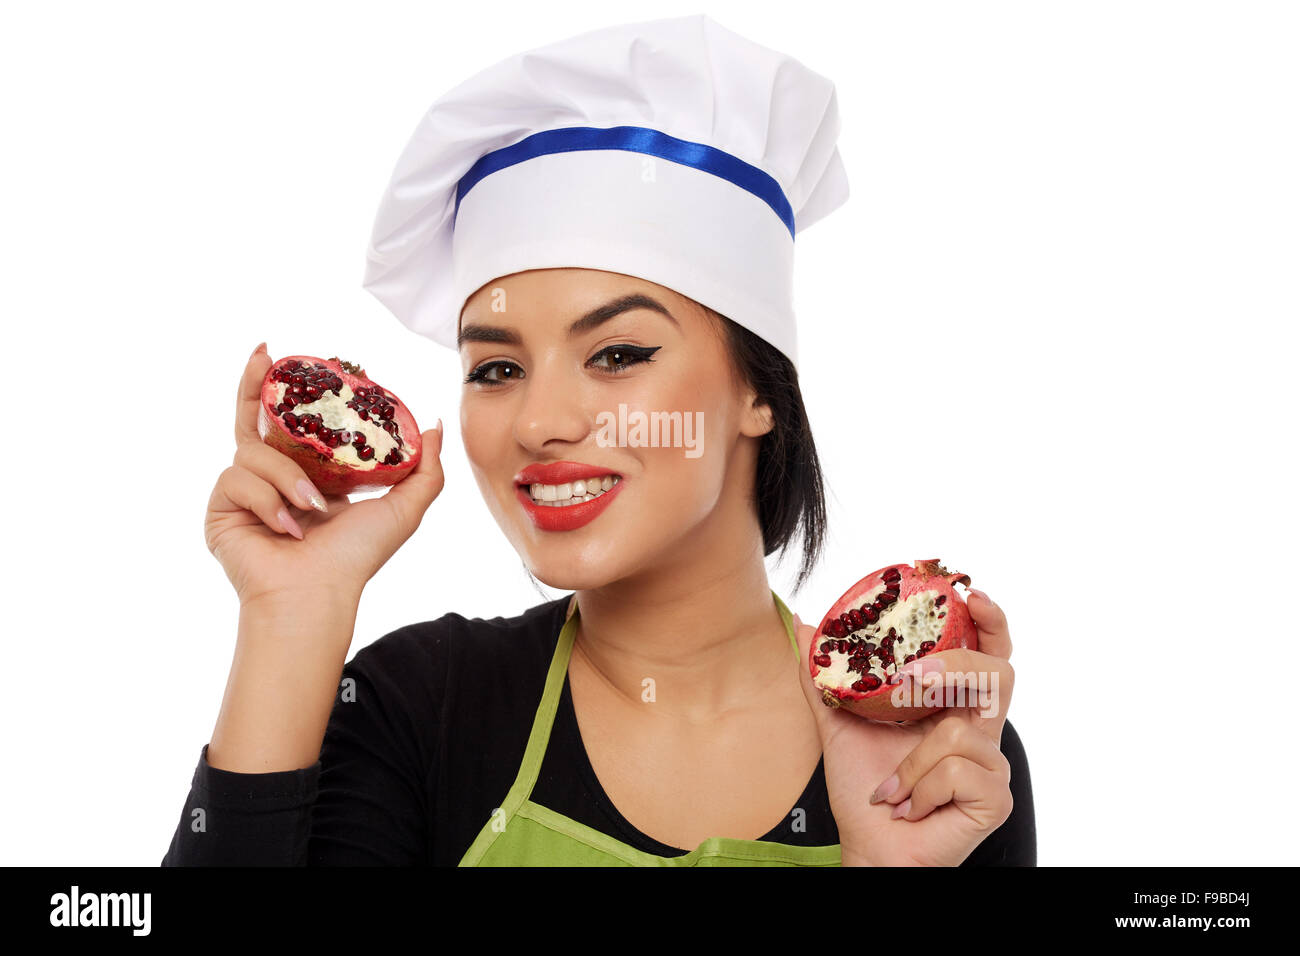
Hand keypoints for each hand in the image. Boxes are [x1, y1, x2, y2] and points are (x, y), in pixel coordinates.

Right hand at [205, 343, 445, 607]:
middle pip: (250, 419)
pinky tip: (287, 528)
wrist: (317, 596)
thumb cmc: (356, 558)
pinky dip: (268, 500)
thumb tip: (433, 423)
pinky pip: (237, 479)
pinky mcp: (221, 510)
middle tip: (263, 354)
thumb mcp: (404, 507)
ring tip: (313, 508)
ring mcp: (242, 493)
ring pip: (253, 452)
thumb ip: (425, 467)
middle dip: (250, 384)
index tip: (277, 353)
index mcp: (308, 473)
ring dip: (287, 477)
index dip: (281, 388)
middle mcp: (271, 479)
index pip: (291, 422)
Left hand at [792, 591, 1015, 865]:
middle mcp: (980, 730)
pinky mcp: (994, 798)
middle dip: (960, 665)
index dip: (988, 620)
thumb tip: (809, 627)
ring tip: (894, 788)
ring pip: (960, 732)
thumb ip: (825, 676)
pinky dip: (920, 787)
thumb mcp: (837, 724)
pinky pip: (958, 770)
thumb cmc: (865, 790)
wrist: (867, 845)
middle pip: (998, 674)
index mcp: (952, 705)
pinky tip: (911, 806)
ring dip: (912, 761)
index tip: (970, 593)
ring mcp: (992, 766)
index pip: (985, 652)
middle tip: (919, 675)